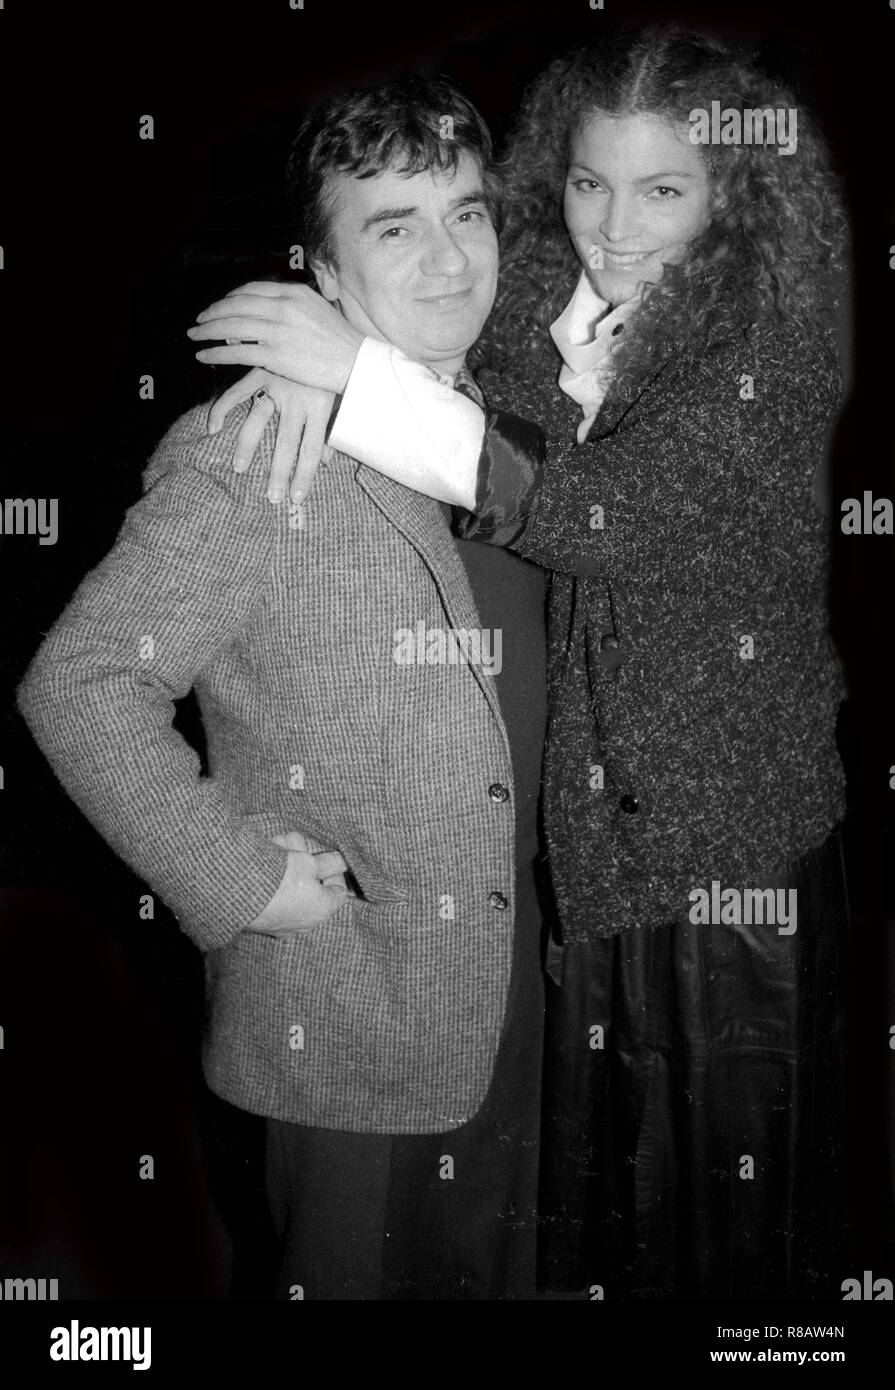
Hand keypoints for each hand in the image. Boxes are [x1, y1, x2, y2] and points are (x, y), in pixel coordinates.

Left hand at [188, 281, 362, 392]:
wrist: (356, 363)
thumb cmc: (340, 341)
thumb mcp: (318, 309)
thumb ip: (295, 305)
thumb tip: (274, 306)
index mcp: (293, 294)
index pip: (251, 290)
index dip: (230, 298)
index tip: (219, 306)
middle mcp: (283, 307)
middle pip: (236, 305)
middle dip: (212, 312)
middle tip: (198, 320)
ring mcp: (278, 331)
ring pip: (231, 326)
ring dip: (207, 331)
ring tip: (194, 336)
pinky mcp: (275, 355)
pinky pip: (237, 350)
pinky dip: (216, 352)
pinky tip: (204, 354)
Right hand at [207, 368, 334, 503]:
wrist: (320, 329)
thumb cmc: (330, 372)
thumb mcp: (334, 401)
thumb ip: (328, 432)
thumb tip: (326, 463)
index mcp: (319, 408)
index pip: (312, 450)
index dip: (304, 476)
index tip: (295, 498)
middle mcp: (298, 400)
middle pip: (287, 444)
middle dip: (278, 473)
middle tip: (271, 498)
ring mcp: (278, 385)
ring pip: (259, 422)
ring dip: (247, 447)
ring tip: (238, 469)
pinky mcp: (261, 371)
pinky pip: (238, 393)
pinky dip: (223, 409)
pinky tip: (213, 427)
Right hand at [244, 831, 353, 936]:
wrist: (237, 895)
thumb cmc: (281, 880)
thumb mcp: (309, 862)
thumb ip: (328, 862)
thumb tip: (341, 862)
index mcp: (321, 911)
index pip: (338, 891)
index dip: (335, 869)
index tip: (327, 854)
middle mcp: (303, 922)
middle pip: (311, 886)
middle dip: (306, 860)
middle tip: (297, 842)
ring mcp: (281, 923)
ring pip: (290, 887)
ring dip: (288, 863)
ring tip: (279, 843)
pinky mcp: (261, 920)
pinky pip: (273, 894)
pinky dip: (273, 876)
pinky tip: (268, 855)